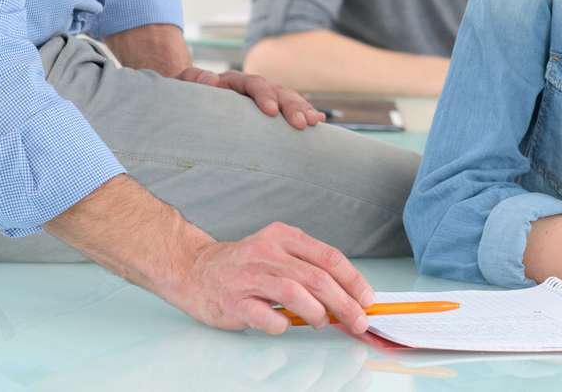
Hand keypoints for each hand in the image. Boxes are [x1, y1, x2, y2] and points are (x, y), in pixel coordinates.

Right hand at [168, 222, 374, 333]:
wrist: (194, 270)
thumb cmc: (244, 265)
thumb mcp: (278, 252)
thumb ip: (308, 267)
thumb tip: (348, 293)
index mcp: (283, 237)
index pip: (329, 256)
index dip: (353, 280)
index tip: (367, 299)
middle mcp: (267, 252)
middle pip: (317, 278)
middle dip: (345, 302)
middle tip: (357, 321)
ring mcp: (249, 276)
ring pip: (295, 292)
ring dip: (317, 312)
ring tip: (322, 322)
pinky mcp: (233, 300)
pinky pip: (265, 316)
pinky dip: (281, 324)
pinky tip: (284, 325)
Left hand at [176, 67, 325, 129]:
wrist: (187, 98)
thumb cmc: (183, 94)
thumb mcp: (182, 84)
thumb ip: (193, 79)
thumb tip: (212, 80)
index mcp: (233, 81)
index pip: (253, 83)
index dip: (264, 95)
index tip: (270, 112)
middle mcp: (251, 87)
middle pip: (276, 91)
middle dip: (291, 106)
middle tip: (301, 124)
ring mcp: (262, 98)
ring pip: (287, 98)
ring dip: (301, 109)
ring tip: (314, 122)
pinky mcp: (267, 110)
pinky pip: (288, 109)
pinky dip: (304, 112)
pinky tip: (318, 121)